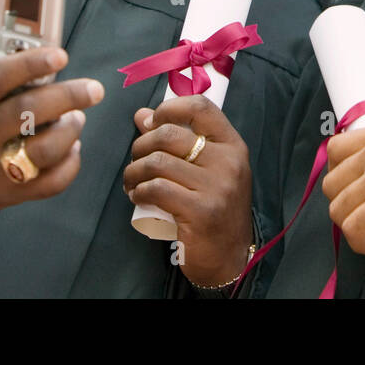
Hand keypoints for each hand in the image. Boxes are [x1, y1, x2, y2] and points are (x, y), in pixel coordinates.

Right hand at [0, 0, 104, 214]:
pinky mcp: (7, 195)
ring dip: (68, 132)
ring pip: (40, 152)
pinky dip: (69, 164)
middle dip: (66, 98)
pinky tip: (71, 146)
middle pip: (24, 115)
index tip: (60, 54)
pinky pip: (48, 184)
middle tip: (93, 89)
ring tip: (76, 116)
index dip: (29, 65)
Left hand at [123, 96, 253, 286]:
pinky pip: (157, 189)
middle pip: (170, 134)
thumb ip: (178, 139)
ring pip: (158, 162)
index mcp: (232, 145)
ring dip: (134, 171)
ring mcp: (217, 187)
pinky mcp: (201, 211)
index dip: (169, 108)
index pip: (201, 107)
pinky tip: (137, 196)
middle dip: (141, 146)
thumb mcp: (206, 169)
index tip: (152, 122)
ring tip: (132, 182)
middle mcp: (228, 162)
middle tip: (135, 162)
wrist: (230, 257)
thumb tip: (141, 115)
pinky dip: (139, 190)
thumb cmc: (214, 208)